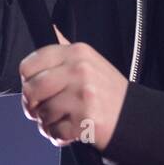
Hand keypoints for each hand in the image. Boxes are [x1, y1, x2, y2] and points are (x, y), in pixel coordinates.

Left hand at [19, 26, 129, 151]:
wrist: (135, 116)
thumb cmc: (108, 92)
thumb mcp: (89, 62)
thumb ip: (65, 50)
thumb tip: (51, 28)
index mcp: (76, 52)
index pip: (29, 65)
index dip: (27, 82)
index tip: (35, 90)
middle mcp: (79, 70)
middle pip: (31, 90)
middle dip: (31, 106)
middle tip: (40, 111)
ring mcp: (83, 94)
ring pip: (43, 113)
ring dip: (48, 123)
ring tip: (63, 120)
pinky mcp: (86, 118)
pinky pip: (56, 131)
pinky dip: (59, 136)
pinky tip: (71, 131)